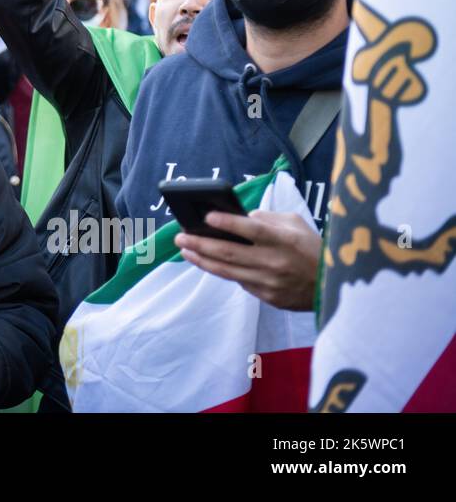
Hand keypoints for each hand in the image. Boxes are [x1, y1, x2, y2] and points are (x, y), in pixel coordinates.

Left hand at [175, 210, 320, 309]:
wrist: (332, 286)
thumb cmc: (312, 248)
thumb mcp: (296, 224)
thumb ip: (267, 218)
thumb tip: (239, 217)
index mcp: (284, 240)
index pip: (252, 229)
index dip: (228, 222)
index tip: (206, 216)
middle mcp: (275, 262)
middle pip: (230, 252)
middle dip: (200, 243)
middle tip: (180, 236)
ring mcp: (270, 282)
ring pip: (227, 270)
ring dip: (202, 260)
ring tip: (185, 250)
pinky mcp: (268, 297)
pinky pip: (240, 281)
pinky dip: (222, 271)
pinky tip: (208, 262)